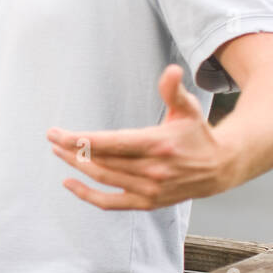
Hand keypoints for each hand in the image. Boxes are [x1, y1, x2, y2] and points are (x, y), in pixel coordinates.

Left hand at [47, 64, 229, 208]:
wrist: (221, 168)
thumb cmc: (196, 134)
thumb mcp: (188, 109)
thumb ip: (173, 91)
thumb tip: (171, 70)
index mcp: (158, 144)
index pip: (111, 143)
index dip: (80, 140)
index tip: (56, 134)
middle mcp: (154, 169)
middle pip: (102, 161)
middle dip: (72, 150)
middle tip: (52, 139)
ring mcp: (150, 189)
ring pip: (104, 178)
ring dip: (77, 166)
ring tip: (58, 153)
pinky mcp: (148, 203)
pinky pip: (111, 203)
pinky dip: (87, 196)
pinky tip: (69, 183)